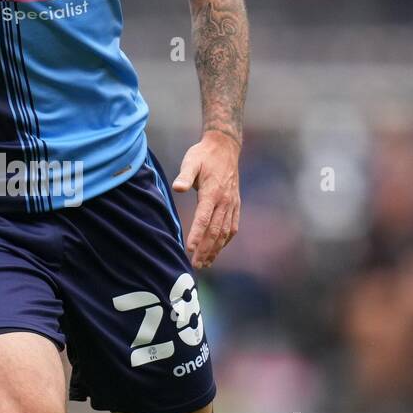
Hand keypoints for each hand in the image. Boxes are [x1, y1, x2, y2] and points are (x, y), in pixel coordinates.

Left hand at [172, 131, 240, 268]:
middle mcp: (224, 201)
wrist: (225, 148)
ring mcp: (232, 204)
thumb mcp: (192, 161)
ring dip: (216, 249)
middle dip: (206, 249)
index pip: (204, 218)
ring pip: (225, 232)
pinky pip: (232, 226)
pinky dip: (225, 240)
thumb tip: (178, 188)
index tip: (190, 250)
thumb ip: (185, 175)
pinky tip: (218, 250)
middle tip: (196, 264)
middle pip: (215, 230)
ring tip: (206, 263)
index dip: (197, 235)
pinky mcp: (235, 204)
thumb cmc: (204, 155)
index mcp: (212, 192)